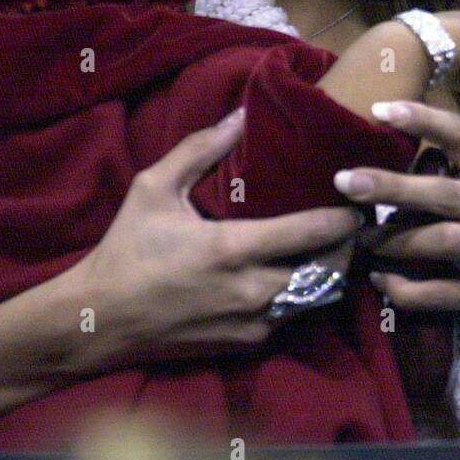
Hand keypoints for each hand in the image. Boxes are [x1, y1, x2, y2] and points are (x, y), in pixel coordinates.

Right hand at [76, 107, 364, 367]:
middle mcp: (252, 290)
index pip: (312, 232)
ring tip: (329, 246)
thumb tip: (240, 114)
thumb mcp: (153, 188)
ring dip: (327, 273)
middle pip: (328, 270)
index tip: (358, 200)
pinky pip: (289, 317)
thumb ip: (200, 149)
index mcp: (233, 248)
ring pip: (314, 298)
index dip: (344, 217)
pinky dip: (299, 296)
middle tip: (351, 224)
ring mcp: (252, 323)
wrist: (100, 320)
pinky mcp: (245, 344)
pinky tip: (293, 274)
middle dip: (345, 246)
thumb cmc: (127, 248)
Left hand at [334, 100, 459, 390]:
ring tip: (361, 241)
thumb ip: (418, 170)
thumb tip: (355, 139)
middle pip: (444, 191)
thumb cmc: (451, 231)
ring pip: (447, 240)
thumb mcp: (443, 195)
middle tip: (343, 182)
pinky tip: (378, 279)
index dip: (421, 118)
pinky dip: (404, 287)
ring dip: (396, 240)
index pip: (459, 134)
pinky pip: (442, 290)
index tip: (377, 110)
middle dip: (391, 186)